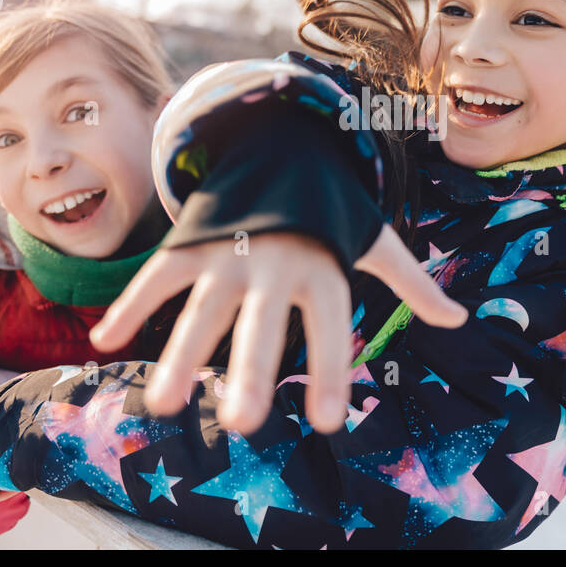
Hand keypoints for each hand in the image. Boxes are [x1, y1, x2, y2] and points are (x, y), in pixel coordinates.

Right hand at [89, 224, 467, 433]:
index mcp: (322, 267)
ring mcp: (227, 251)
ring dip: (178, 353)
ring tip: (162, 403)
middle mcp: (274, 263)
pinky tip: (105, 339)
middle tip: (244, 421)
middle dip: (251, 370)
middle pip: (261, 323)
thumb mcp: (373, 239)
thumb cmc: (330, 211)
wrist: (279, 144)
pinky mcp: (191, 241)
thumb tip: (460, 318)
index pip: (331, 323)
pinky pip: (158, 276)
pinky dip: (131, 304)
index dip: (334, 369)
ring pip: (201, 308)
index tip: (330, 422)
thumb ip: (412, 281)